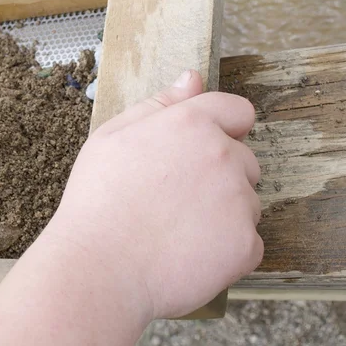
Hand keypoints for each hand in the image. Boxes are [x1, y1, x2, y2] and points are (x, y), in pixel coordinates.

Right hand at [43, 70, 261, 318]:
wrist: (99, 268)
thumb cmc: (97, 201)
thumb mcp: (113, 136)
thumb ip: (160, 104)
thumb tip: (192, 78)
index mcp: (193, 123)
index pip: (238, 112)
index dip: (221, 130)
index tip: (196, 156)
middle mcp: (223, 156)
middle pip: (245, 161)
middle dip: (220, 177)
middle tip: (173, 201)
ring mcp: (239, 202)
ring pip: (247, 204)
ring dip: (223, 215)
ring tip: (175, 231)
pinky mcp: (245, 245)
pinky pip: (248, 244)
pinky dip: (226, 253)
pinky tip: (188, 255)